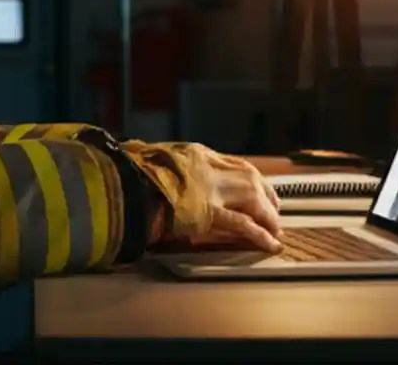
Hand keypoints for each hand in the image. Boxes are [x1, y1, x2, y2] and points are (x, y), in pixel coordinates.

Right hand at [125, 142, 282, 252]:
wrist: (123, 186)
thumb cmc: (132, 177)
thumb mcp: (155, 163)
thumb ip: (173, 170)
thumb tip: (175, 181)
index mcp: (196, 154)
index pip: (236, 164)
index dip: (253, 179)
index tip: (261, 191)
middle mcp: (207, 167)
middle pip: (251, 178)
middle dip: (268, 196)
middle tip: (275, 212)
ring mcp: (208, 188)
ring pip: (252, 197)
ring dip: (267, 215)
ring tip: (275, 231)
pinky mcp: (206, 212)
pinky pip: (242, 224)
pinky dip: (259, 234)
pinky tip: (269, 244)